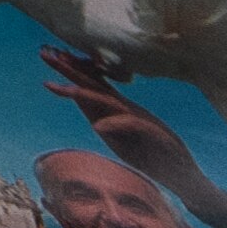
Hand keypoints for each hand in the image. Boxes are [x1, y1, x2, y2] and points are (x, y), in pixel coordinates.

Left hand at [41, 47, 226, 218]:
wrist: (182, 174)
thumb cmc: (151, 156)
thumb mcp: (120, 138)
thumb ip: (105, 122)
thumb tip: (88, 113)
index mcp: (117, 109)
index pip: (90, 84)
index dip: (70, 69)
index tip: (48, 54)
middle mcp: (126, 109)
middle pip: (94, 84)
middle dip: (69, 68)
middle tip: (45, 52)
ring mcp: (139, 119)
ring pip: (110, 100)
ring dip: (87, 93)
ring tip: (64, 89)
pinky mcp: (153, 134)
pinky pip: (131, 126)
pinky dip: (115, 125)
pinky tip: (99, 127)